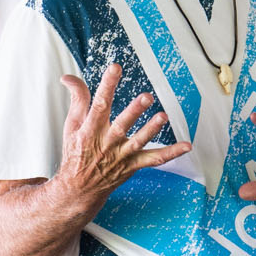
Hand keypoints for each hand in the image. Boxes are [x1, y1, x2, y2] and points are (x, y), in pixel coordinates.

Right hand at [53, 65, 191, 205]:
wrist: (79, 188)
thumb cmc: (76, 152)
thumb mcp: (72, 125)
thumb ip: (77, 99)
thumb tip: (68, 77)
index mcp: (90, 130)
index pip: (99, 104)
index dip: (107, 85)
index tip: (115, 68)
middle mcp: (106, 143)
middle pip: (121, 125)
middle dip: (134, 111)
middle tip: (146, 97)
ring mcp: (121, 156)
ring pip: (138, 142)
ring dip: (151, 130)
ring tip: (163, 116)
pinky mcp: (132, 165)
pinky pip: (154, 160)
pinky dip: (171, 153)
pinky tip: (186, 145)